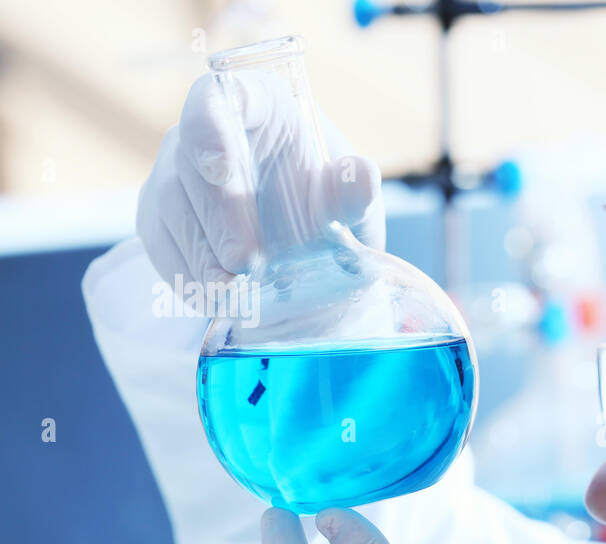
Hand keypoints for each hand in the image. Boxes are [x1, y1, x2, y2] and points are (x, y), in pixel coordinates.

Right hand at [137, 70, 384, 288]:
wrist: (311, 259)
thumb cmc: (330, 213)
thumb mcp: (352, 208)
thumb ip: (354, 194)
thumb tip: (361, 176)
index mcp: (259, 107)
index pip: (218, 97)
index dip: (210, 127)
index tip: (220, 167)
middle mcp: (207, 131)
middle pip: (189, 161)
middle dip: (217, 215)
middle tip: (245, 261)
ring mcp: (175, 174)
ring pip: (170, 205)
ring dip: (201, 252)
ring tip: (233, 290)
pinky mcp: (160, 219)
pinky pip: (161, 245)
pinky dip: (187, 275)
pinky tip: (216, 298)